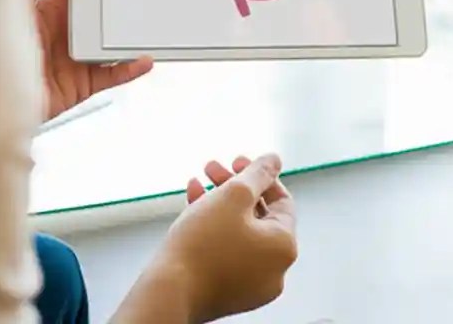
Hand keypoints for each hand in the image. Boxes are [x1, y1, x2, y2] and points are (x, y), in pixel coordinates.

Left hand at [25, 0, 152, 118]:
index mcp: (44, 14)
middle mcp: (60, 38)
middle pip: (96, 21)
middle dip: (116, 12)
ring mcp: (72, 63)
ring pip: (108, 49)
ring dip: (127, 40)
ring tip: (147, 28)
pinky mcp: (80, 87)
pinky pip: (112, 77)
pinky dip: (131, 69)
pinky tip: (144, 59)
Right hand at [146, 154, 297, 322]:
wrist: (169, 293)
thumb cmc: (203, 244)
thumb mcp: (234, 195)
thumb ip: (258, 173)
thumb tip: (274, 160)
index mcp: (284, 247)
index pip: (281, 202)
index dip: (260, 176)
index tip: (237, 160)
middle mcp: (273, 270)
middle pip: (258, 216)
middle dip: (233, 187)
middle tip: (212, 168)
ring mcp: (250, 284)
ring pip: (238, 232)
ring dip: (219, 203)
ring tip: (196, 182)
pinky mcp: (226, 291)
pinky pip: (225, 251)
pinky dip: (213, 228)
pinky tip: (190, 205)